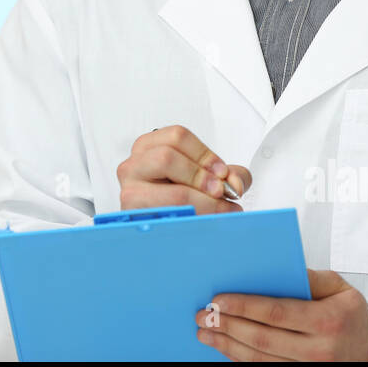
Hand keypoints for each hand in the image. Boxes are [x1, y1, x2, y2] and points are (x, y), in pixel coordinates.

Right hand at [116, 124, 250, 213]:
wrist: (164, 229)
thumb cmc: (179, 199)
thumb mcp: (206, 179)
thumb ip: (230, 175)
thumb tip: (236, 184)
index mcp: (148, 148)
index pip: (177, 137)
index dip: (205, 154)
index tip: (223, 172)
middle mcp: (134, 166)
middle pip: (167, 158)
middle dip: (201, 176)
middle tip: (221, 190)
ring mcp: (130, 192)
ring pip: (173, 192)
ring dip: (203, 201)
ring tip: (219, 207)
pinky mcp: (135, 218)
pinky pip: (171, 218)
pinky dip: (195, 218)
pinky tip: (206, 220)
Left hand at [195, 269, 367, 360]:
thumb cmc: (352, 314)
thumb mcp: (340, 288)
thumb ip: (309, 277)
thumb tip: (272, 268)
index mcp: (328, 321)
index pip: (276, 313)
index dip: (244, 307)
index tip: (219, 299)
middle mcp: (319, 350)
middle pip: (262, 338)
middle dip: (227, 325)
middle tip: (203, 314)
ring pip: (260, 359)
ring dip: (227, 345)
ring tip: (205, 332)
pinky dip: (241, 360)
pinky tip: (225, 348)